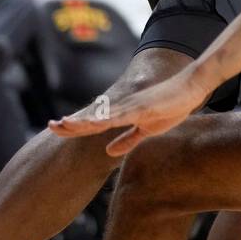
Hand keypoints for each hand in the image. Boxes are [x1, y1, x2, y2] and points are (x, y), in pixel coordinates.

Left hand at [49, 65, 211, 155]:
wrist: (191, 88)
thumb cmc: (171, 107)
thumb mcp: (147, 130)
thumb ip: (127, 140)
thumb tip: (107, 151)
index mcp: (122, 115)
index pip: (93, 122)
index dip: (74, 126)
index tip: (55, 129)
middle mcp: (123, 108)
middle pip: (92, 117)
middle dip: (71, 123)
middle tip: (49, 126)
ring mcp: (132, 106)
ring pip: (103, 115)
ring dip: (85, 120)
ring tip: (65, 124)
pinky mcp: (144, 106)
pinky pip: (124, 114)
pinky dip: (109, 118)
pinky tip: (97, 122)